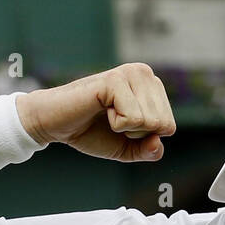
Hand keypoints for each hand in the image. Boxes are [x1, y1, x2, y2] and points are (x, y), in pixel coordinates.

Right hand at [17, 63, 175, 161]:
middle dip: (136, 133)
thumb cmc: (91, 132)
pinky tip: (101, 109)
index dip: (144, 137)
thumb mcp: (128, 148)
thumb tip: (158, 144)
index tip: (121, 125)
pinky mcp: (115, 79)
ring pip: (150, 122)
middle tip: (112, 120)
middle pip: (162, 124)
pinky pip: (134, 119)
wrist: (55, 124)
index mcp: (151, 86)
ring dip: (126, 128)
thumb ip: (149, 151)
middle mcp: (144, 73)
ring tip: (106, 114)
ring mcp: (130, 73)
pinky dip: (117, 124)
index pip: (168, 126)